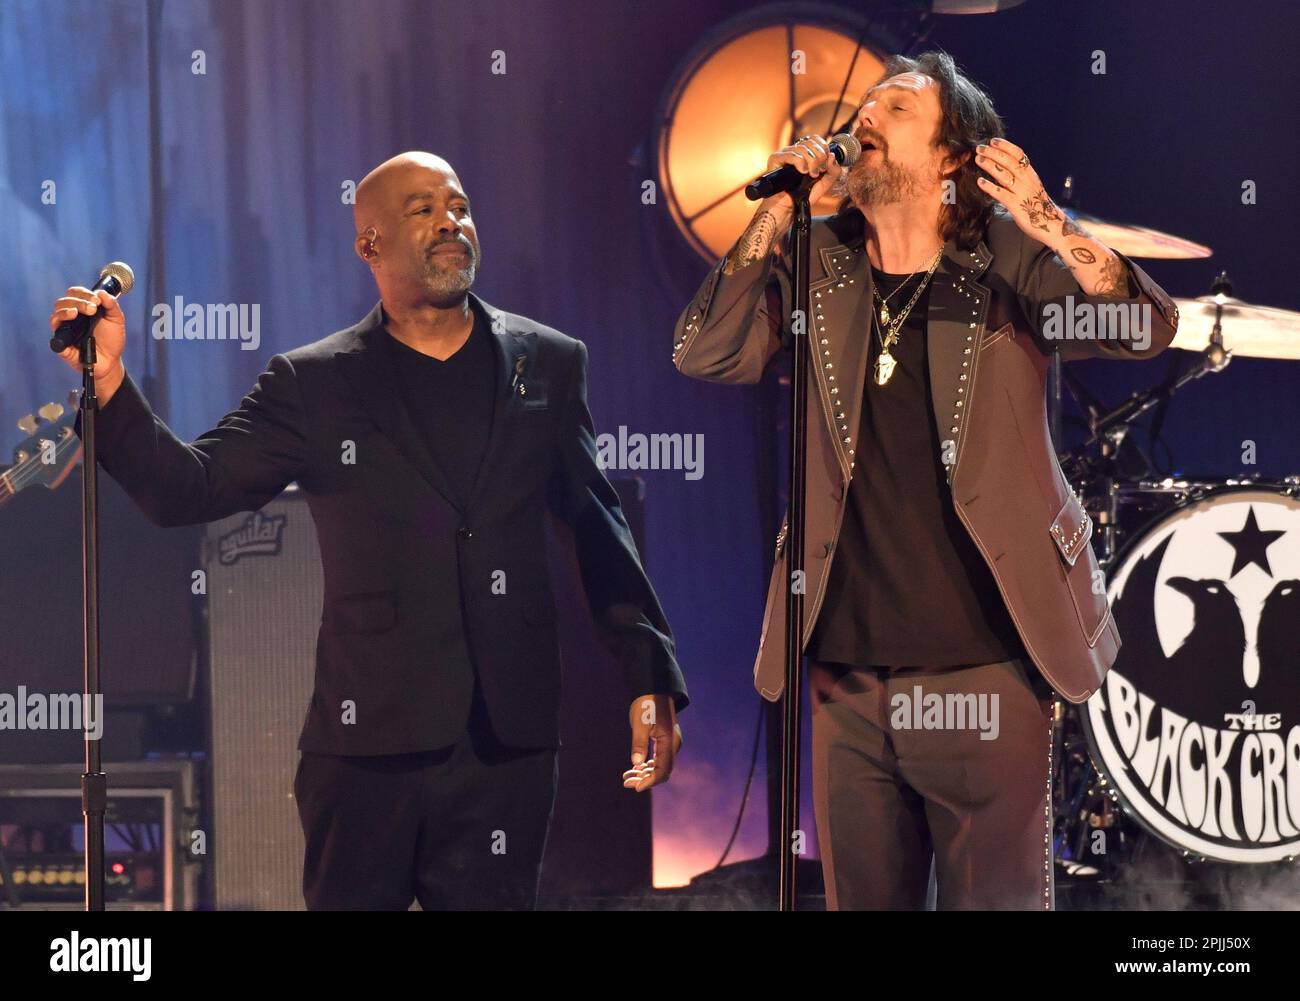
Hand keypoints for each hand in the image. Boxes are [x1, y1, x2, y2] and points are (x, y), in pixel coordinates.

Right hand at [49, 286, 126, 403]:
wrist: (111, 361)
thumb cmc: (111, 340)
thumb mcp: (116, 320)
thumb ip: (111, 305)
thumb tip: (101, 292)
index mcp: (83, 308)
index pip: (75, 293)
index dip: (83, 293)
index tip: (96, 300)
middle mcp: (71, 317)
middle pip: (64, 301)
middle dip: (78, 302)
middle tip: (92, 309)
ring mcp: (65, 329)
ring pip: (56, 314)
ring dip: (66, 310)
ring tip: (77, 313)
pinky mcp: (62, 343)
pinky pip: (55, 333)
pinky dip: (59, 326)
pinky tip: (69, 323)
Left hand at [623, 693, 681, 792]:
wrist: (654, 687)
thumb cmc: (646, 704)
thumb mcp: (640, 724)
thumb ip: (639, 744)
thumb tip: (636, 764)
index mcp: (669, 742)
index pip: (663, 770)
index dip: (650, 782)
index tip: (636, 788)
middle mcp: (673, 744)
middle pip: (662, 771)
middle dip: (645, 779)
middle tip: (626, 783)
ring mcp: (670, 742)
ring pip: (659, 765)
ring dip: (644, 773)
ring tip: (626, 777)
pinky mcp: (665, 739)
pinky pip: (658, 758)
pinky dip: (647, 765)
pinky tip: (634, 768)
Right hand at [762, 134, 843, 212]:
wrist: (788, 208)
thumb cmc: (803, 196)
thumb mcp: (824, 184)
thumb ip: (833, 171)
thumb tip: (832, 155)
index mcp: (804, 154)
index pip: (815, 139)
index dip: (823, 148)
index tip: (825, 164)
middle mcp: (794, 151)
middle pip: (811, 142)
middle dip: (820, 157)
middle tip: (819, 171)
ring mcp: (784, 154)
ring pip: (802, 148)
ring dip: (812, 162)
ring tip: (811, 175)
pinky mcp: (775, 159)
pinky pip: (791, 154)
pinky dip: (800, 162)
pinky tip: (802, 171)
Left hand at [974, 137, 1070, 247]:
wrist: (1051, 224)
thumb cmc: (1037, 206)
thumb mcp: (1030, 187)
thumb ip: (1018, 177)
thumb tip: (1001, 167)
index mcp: (1031, 174)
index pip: (1019, 155)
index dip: (1006, 146)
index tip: (993, 140)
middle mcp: (1027, 180)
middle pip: (1009, 162)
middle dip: (994, 153)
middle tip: (979, 147)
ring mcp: (1022, 192)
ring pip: (1004, 175)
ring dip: (990, 165)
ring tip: (978, 159)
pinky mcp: (1016, 206)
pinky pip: (1001, 194)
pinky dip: (989, 186)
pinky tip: (979, 181)